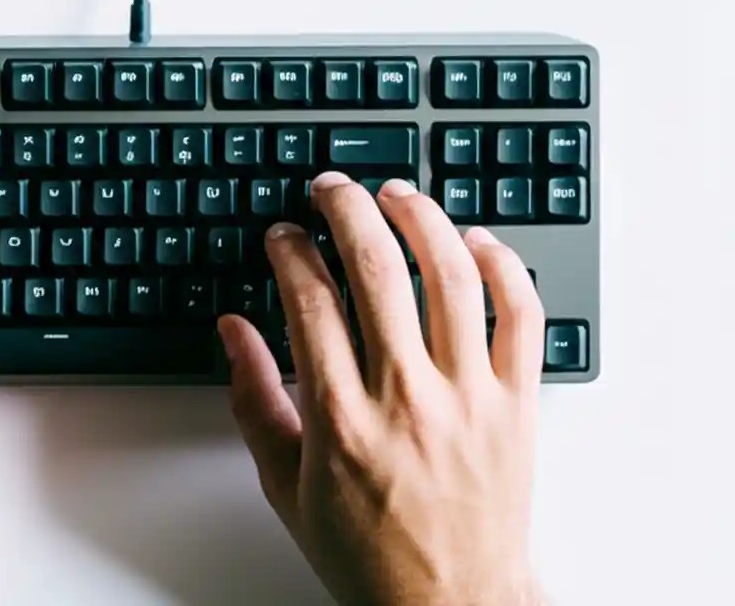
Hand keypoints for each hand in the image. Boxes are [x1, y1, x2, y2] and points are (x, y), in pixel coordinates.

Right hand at [220, 173, 545, 605]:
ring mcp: (471, 397)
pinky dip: (503, 266)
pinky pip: (523, 314)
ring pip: (452, 277)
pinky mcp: (519, 403)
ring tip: (397, 193)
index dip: (291, 251)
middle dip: (347, 210)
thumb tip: (232, 332)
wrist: (452, 603)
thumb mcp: (285, 484)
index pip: (310, 301)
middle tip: (330, 190)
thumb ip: (252, 400)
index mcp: (342, 420)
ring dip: (421, 219)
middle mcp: (408, 399)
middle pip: (378, 270)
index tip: (283, 234)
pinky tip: (475, 242)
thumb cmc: (367, 552)